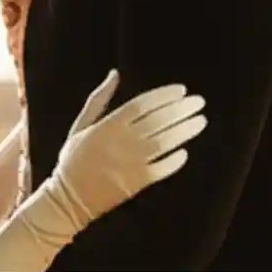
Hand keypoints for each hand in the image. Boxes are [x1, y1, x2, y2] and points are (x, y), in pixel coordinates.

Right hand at [49, 70, 206, 224]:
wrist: (70, 198)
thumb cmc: (74, 159)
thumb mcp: (81, 124)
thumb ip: (99, 99)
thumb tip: (115, 73)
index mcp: (109, 124)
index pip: (143, 104)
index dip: (164, 96)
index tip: (182, 90)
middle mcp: (124, 141)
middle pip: (159, 120)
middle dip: (182, 109)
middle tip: (200, 102)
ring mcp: (133, 162)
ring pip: (165, 142)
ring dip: (185, 130)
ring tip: (201, 120)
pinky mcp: (138, 182)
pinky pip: (162, 168)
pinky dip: (175, 160)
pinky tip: (185, 152)